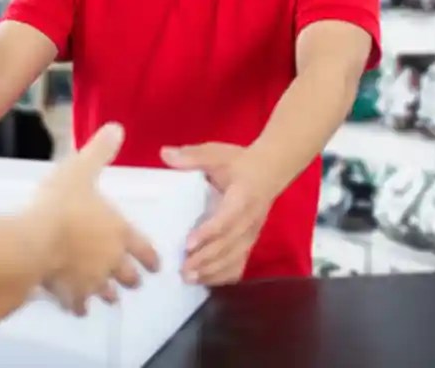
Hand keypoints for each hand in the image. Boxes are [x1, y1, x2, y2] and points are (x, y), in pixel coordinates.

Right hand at [28, 123, 160, 315]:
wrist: (35, 241)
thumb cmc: (61, 203)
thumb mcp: (81, 169)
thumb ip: (99, 151)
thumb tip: (117, 128)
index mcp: (119, 231)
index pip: (143, 248)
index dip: (151, 257)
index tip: (156, 266)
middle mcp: (111, 260)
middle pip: (128, 275)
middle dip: (131, 278)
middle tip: (134, 282)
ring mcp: (91, 279)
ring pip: (106, 292)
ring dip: (108, 293)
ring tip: (109, 297)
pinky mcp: (70, 292)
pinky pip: (79, 303)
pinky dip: (80, 305)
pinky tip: (77, 307)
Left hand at [161, 143, 275, 285]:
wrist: (270, 170)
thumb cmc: (240, 163)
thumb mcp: (217, 153)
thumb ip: (192, 156)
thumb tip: (164, 154)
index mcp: (242, 197)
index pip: (226, 219)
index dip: (208, 233)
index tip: (188, 244)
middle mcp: (250, 220)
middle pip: (229, 245)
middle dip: (206, 259)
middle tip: (183, 269)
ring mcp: (252, 234)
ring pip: (235, 258)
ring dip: (213, 271)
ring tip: (190, 278)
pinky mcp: (250, 242)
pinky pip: (240, 263)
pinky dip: (224, 275)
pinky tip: (206, 281)